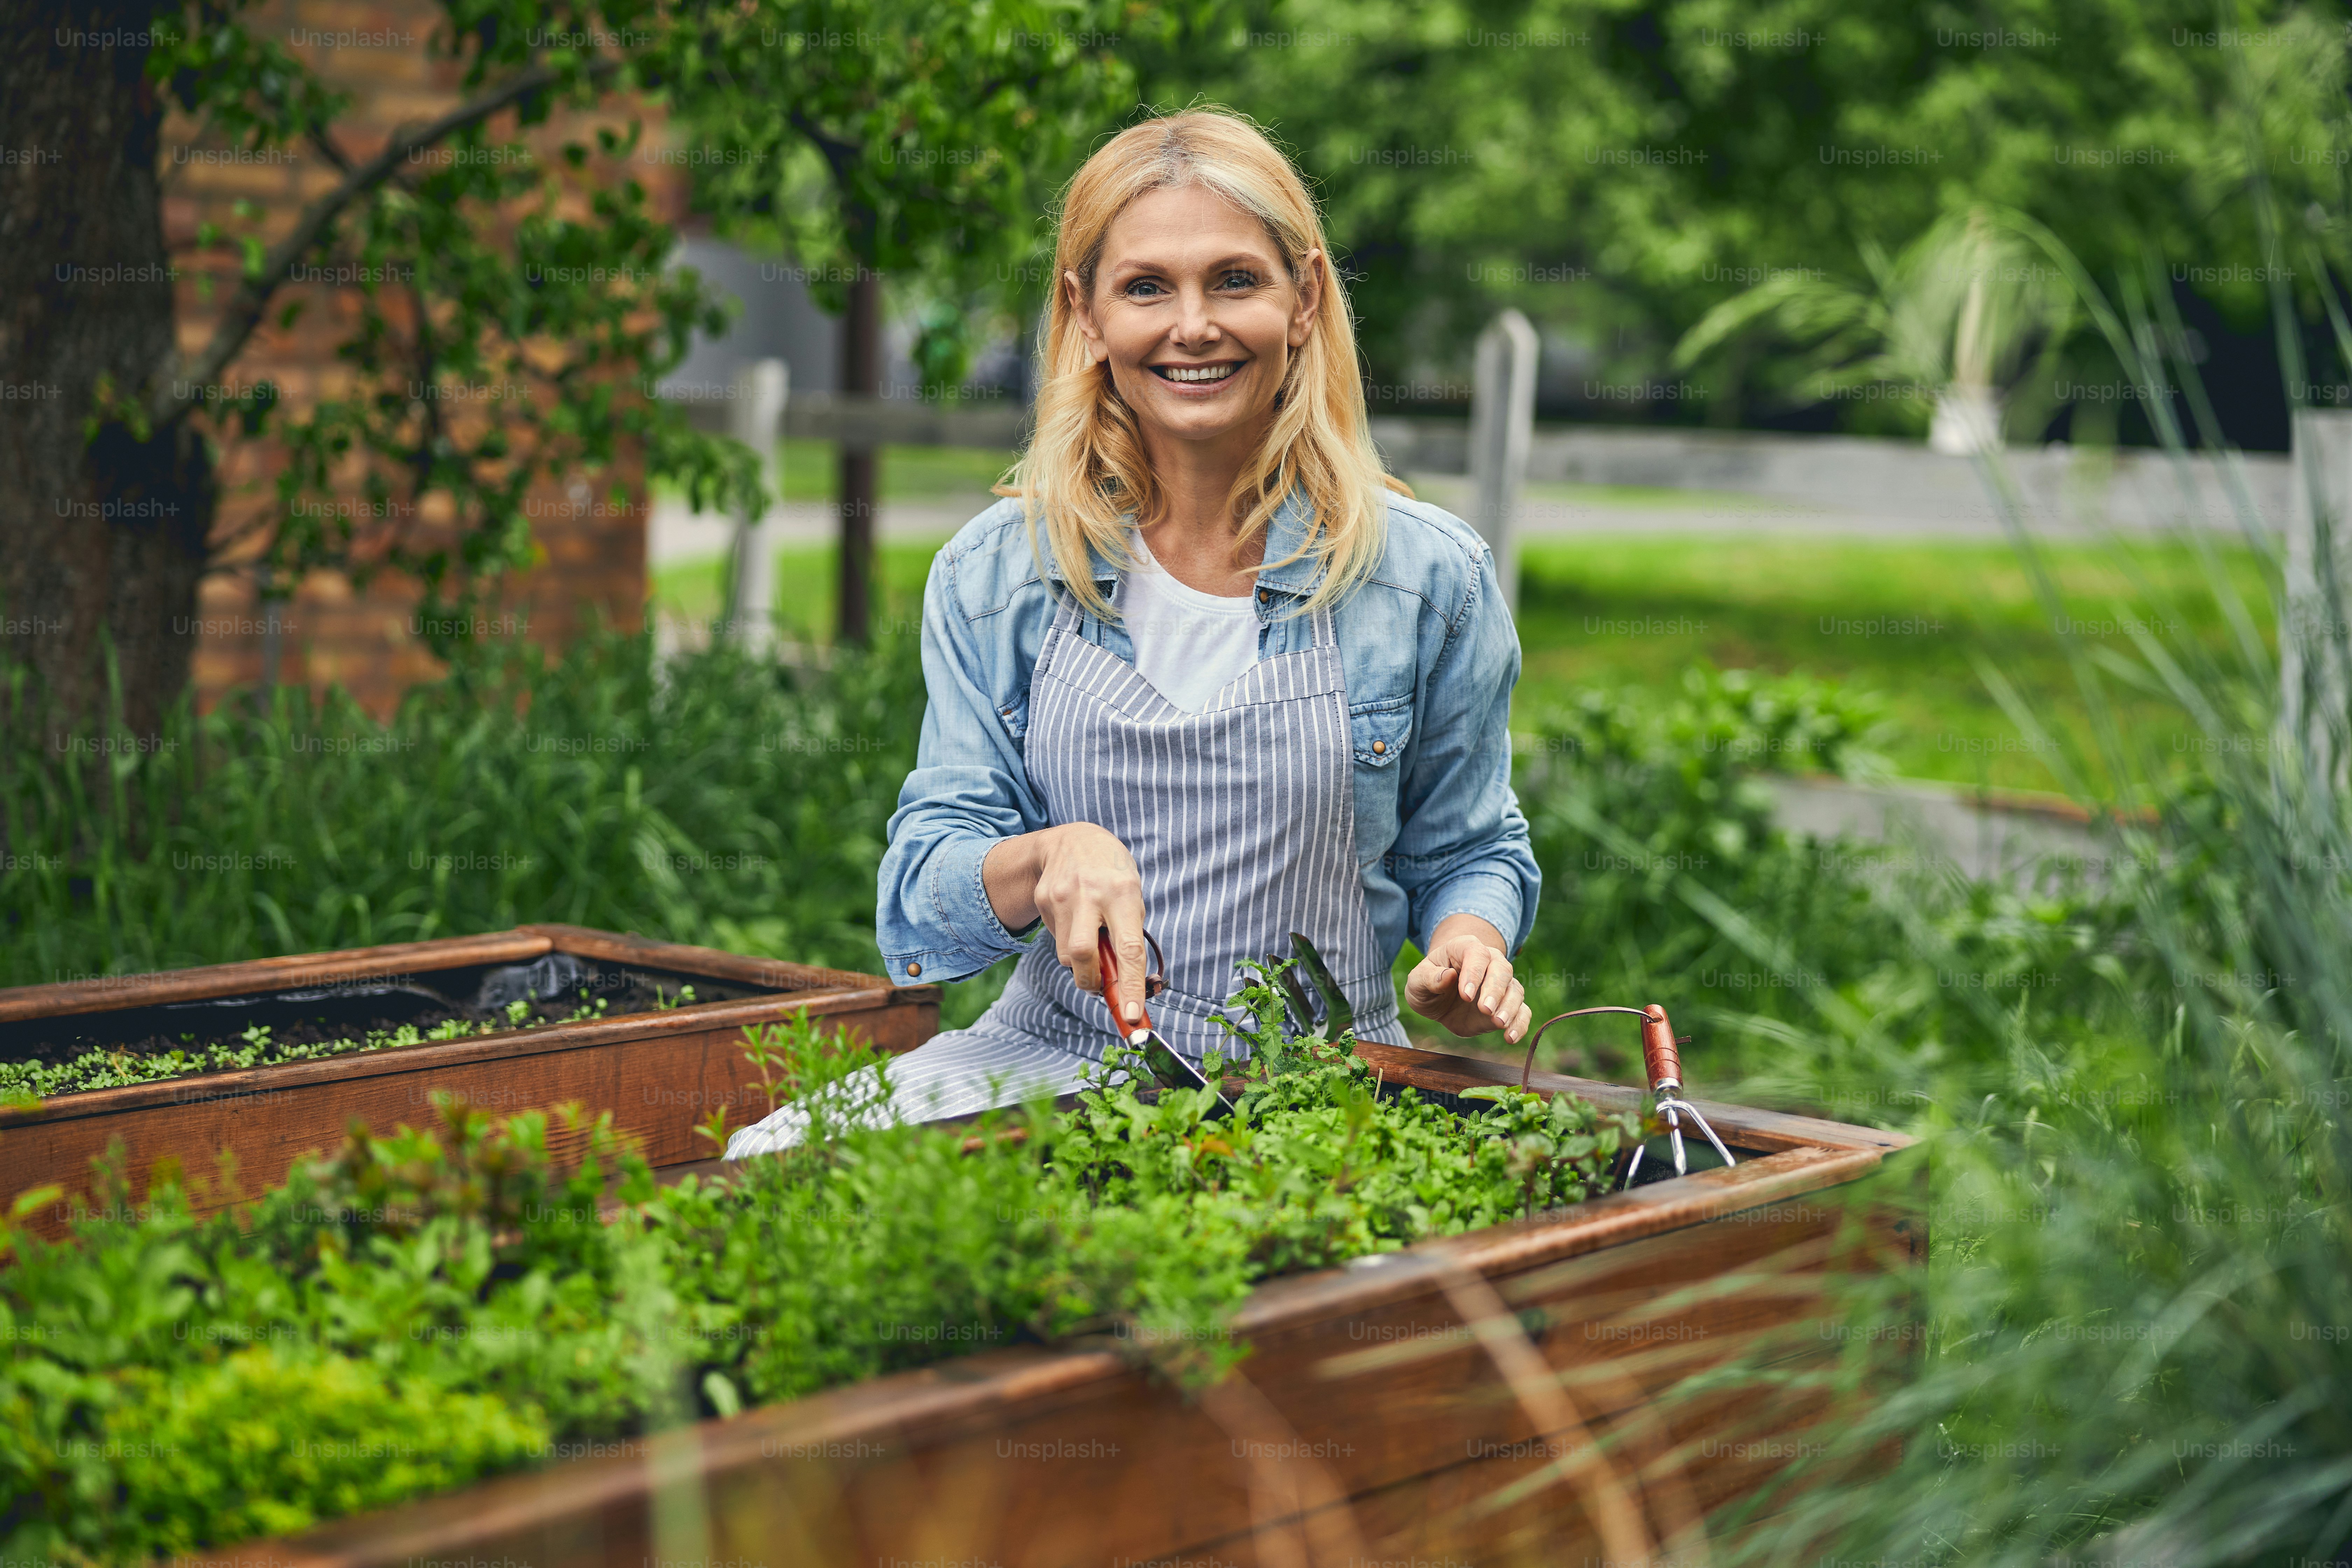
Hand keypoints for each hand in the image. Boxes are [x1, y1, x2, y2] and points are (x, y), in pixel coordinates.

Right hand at [988, 822, 1149, 1024]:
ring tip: (1090, 937)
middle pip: (1083, 955)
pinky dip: (1068, 941)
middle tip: (1101, 983)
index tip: (1132, 1016)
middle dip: (1092, 981)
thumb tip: (1129, 987)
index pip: (1128, 949)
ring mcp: (1062, 895)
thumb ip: (1128, 937)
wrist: (1075, 839)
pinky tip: (1075, 919)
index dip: (1130, 986)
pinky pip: (1055, 939)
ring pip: (1067, 954)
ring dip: (1081, 961)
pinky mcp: (1043, 898)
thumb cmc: (1114, 875)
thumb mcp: (1132, 898)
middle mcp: (1091, 893)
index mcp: (1123, 893)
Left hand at [1405, 917, 1530, 1042]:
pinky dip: (1520, 1024)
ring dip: (1510, 1007)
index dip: (1474, 973)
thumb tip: (1448, 976)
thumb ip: (1429, 978)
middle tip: (1485, 1009)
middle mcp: (1489, 962)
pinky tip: (1510, 1037)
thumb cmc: (1428, 984)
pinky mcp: (1506, 1005)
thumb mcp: (1417, 982)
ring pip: (1515, 989)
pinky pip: (1522, 1011)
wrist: (1439, 1000)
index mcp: (1465, 948)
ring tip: (1499, 1023)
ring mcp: (1501, 984)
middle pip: (1502, 969)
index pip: (1476, 954)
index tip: (1465, 995)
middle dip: (1495, 989)